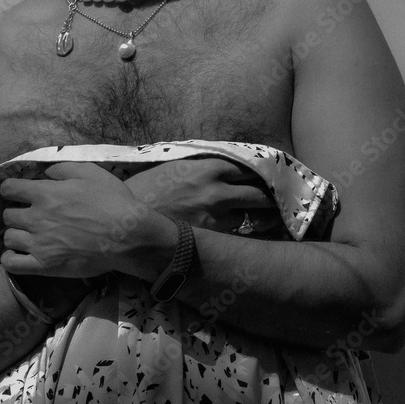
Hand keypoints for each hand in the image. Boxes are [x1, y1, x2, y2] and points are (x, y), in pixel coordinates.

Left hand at [0, 162, 154, 277]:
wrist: (128, 235)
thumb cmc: (112, 200)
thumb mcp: (91, 173)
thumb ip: (62, 169)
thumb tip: (45, 173)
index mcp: (45, 193)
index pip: (9, 188)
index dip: (11, 188)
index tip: (18, 192)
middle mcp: (36, 218)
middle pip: (7, 215)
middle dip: (16, 212)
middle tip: (30, 215)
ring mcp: (39, 244)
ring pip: (9, 238)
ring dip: (16, 234)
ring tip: (28, 235)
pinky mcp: (45, 266)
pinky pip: (12, 264)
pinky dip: (10, 259)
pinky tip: (20, 254)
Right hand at [124, 157, 275, 233]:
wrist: (128, 220)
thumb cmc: (147, 190)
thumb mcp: (176, 167)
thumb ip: (203, 166)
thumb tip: (226, 168)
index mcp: (208, 167)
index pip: (249, 167)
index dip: (261, 173)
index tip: (269, 177)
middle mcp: (217, 190)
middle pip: (260, 193)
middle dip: (271, 197)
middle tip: (277, 201)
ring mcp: (216, 215)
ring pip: (254, 216)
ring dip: (261, 216)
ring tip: (268, 218)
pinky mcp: (212, 237)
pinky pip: (240, 235)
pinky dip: (246, 233)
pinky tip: (248, 233)